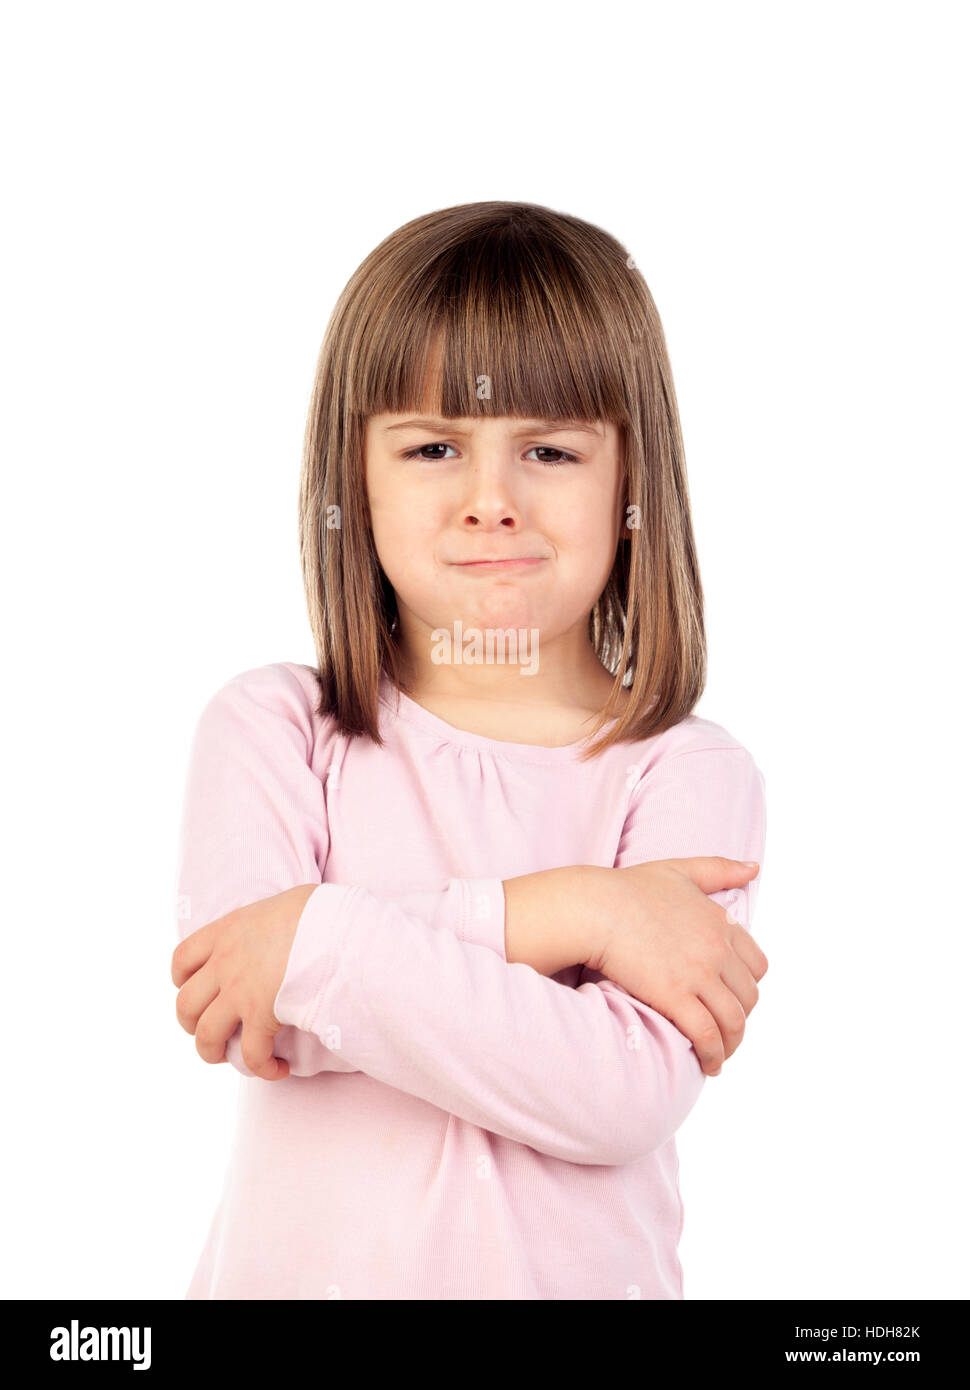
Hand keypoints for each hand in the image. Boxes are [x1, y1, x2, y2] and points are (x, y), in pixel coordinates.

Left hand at [171, 883, 317, 1080]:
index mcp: (228, 932)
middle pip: (186, 1004)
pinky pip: (251, 1054)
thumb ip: (272, 920)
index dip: (182, 982)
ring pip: (205, 1035)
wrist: (334, 923)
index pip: (182, 960)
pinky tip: (278, 1069)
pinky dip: (262, 1068)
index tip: (199, 991)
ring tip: (231, 1056)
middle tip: (214, 1030)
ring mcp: (240, 990)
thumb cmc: (319, 910)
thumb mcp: (285, 903)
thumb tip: (289, 926)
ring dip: (213, 1052)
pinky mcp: (261, 1015)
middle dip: (193, 1024)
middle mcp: (225, 962)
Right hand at [584, 857, 767, 1076]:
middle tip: (722, 1032)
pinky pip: (707, 1035)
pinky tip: (708, 1065)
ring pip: (733, 1021)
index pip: (756, 966)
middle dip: (738, 1018)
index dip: (746, 987)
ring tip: (718, 1056)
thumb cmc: (629, 889)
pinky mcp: (675, 997)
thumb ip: (720, 869)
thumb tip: (754, 867)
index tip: (731, 999)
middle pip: (748, 998)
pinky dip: (713, 1055)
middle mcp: (717, 949)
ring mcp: (698, 974)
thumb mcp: (681, 870)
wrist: (594, 908)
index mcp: (721, 923)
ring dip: (731, 1044)